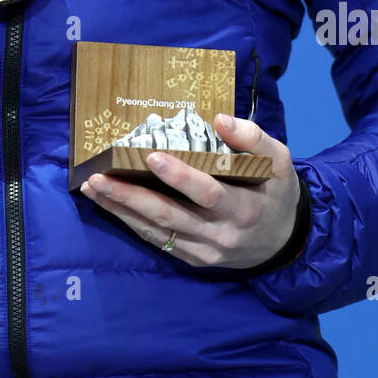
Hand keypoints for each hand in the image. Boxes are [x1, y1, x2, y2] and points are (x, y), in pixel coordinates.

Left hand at [79, 114, 300, 269]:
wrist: (284, 243)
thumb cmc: (277, 193)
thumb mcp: (279, 162)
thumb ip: (254, 139)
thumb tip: (220, 119)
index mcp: (243, 208)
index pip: (208, 193)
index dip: (180, 177)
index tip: (151, 156)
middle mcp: (220, 234)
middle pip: (169, 216)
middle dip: (130, 196)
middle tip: (98, 177)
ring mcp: (203, 251)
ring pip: (156, 231)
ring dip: (121, 209)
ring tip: (92, 187)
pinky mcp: (192, 259)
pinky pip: (158, 241)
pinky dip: (131, 222)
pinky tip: (109, 205)